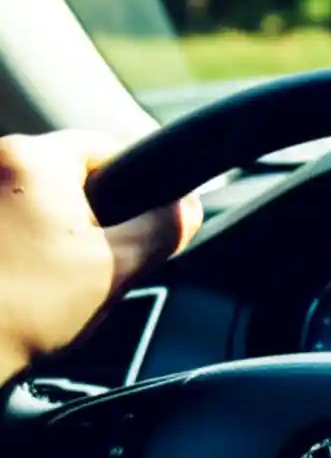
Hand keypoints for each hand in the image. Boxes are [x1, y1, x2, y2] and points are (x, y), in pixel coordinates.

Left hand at [0, 131, 201, 383]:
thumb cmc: (23, 310)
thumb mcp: (116, 267)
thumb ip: (164, 228)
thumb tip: (186, 207)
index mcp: (31, 157)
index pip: (106, 147)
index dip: (139, 184)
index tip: (147, 220)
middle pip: (63, 173)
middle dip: (88, 212)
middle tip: (98, 260)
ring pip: (28, 200)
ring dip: (47, 229)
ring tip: (52, 279)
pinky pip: (2, 221)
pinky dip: (14, 244)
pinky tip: (17, 283)